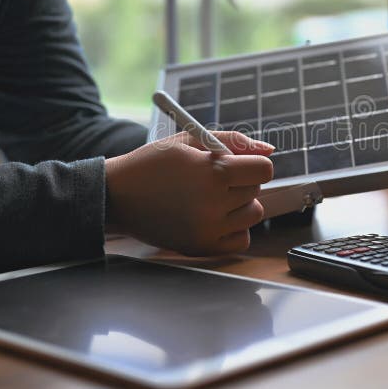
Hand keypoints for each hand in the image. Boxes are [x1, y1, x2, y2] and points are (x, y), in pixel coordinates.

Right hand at [105, 131, 273, 255]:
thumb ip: (233, 141)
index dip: (251, 163)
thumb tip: (270, 150)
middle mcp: (214, 203)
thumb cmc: (153, 164)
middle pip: (256, 190)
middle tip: (210, 179)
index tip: (236, 163)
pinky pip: (242, 239)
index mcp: (213, 172)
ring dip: (239, 205)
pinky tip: (212, 217)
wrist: (117, 196)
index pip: (264, 169)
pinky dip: (233, 229)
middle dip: (240, 181)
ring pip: (253, 214)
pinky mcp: (202, 247)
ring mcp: (208, 229)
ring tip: (210, 197)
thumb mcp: (190, 141)